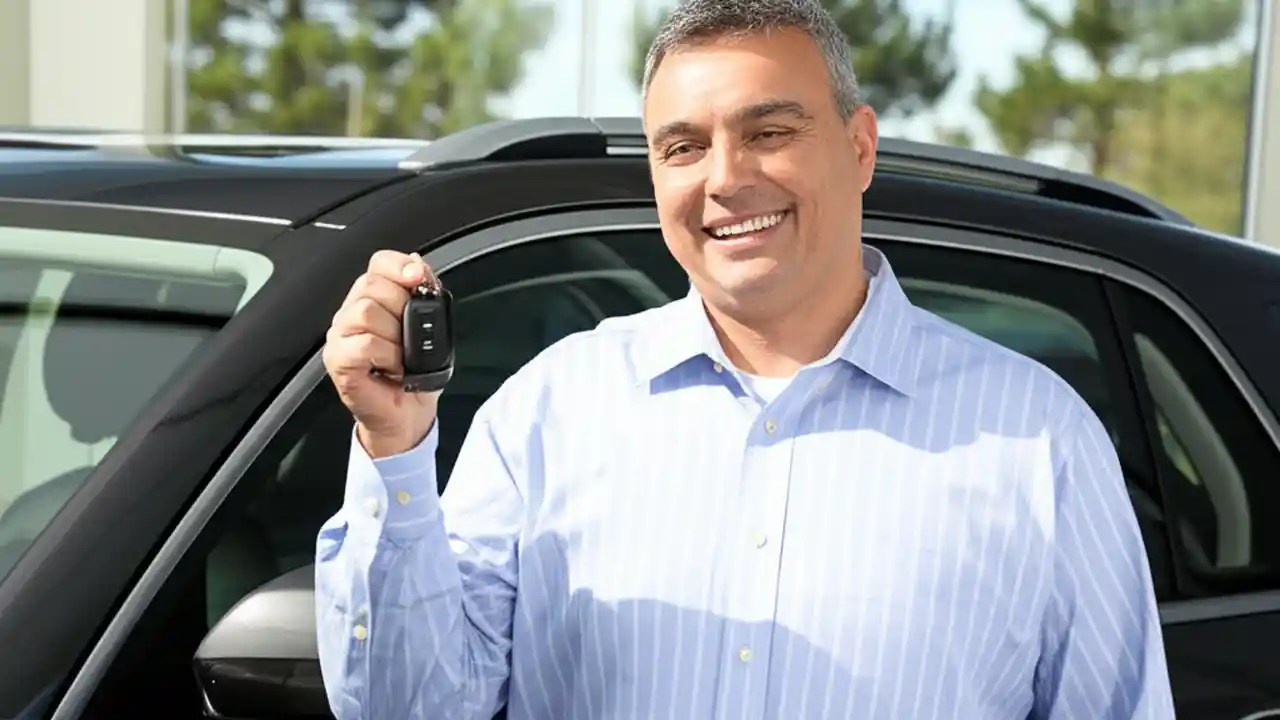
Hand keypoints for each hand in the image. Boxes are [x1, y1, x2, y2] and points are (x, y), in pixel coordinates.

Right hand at [323, 250, 440, 457]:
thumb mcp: (430, 328)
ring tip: (401, 356)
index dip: (398, 265)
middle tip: (410, 336)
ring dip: (395, 336)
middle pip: (370, 285)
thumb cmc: (416, 374)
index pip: (378, 263)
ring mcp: (340, 337)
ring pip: (365, 312)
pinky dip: (387, 355)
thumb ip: (424, 294)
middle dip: (401, 308)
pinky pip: (364, 344)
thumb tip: (417, 263)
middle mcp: (351, 314)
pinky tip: (393, 368)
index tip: (418, 278)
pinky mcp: (338, 360)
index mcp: (373, 299)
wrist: (408, 414)